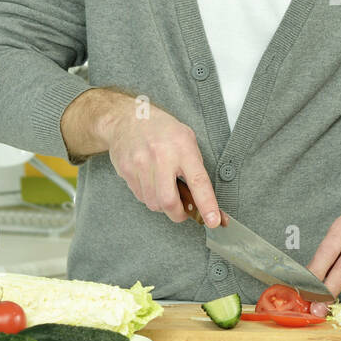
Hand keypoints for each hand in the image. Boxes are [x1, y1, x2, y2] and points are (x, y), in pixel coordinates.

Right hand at [92, 91, 223, 227]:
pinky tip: (151, 181)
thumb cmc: (163, 130)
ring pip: (153, 203)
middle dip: (179, 214)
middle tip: (184, 212)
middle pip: (169, 202)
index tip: (214, 222)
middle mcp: (160, 156)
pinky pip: (140, 197)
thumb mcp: (187, 139)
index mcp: (182, 148)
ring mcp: (140, 164)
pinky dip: (149, 196)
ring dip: (162, 204)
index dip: (207, 205)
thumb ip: (194, 167)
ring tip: (165, 187)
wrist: (128, 118)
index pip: (198, 182)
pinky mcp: (126, 170)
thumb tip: (204, 200)